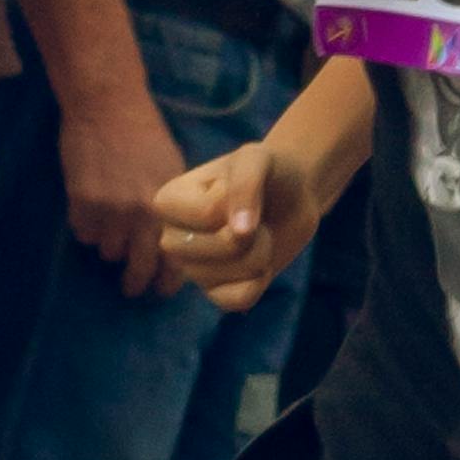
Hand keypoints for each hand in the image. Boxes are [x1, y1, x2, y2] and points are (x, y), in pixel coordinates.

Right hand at [60, 73, 190, 301]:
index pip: (174, 258)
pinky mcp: (82, 204)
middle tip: (131, 287)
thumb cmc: (146, 134)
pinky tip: (91, 208)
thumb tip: (173, 243)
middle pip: (138, 267)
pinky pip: (84, 234)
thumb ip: (173, 208)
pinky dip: (87, 227)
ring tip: (110, 227)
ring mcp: (111, 211)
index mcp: (170, 206)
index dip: (167, 280)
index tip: (161, 289)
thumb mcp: (173, 171)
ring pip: (108, 252)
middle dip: (135, 282)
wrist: (108, 107)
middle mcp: (144, 214)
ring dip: (109, 245)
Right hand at [151, 129, 312, 313]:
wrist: (294, 196)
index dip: (239, 205)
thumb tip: (239, 233)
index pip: (205, 216)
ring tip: (259, 236)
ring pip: (223, 280)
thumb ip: (245, 185)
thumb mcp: (257, 159)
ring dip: (259, 258)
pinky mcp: (214, 292)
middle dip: (249, 238)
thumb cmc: (269, 171)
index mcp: (166, 201)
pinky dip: (259, 283)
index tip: (246, 190)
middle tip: (256, 219)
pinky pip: (236, 301)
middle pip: (209, 251)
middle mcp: (171, 238)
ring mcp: (190, 268)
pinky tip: (260, 263)